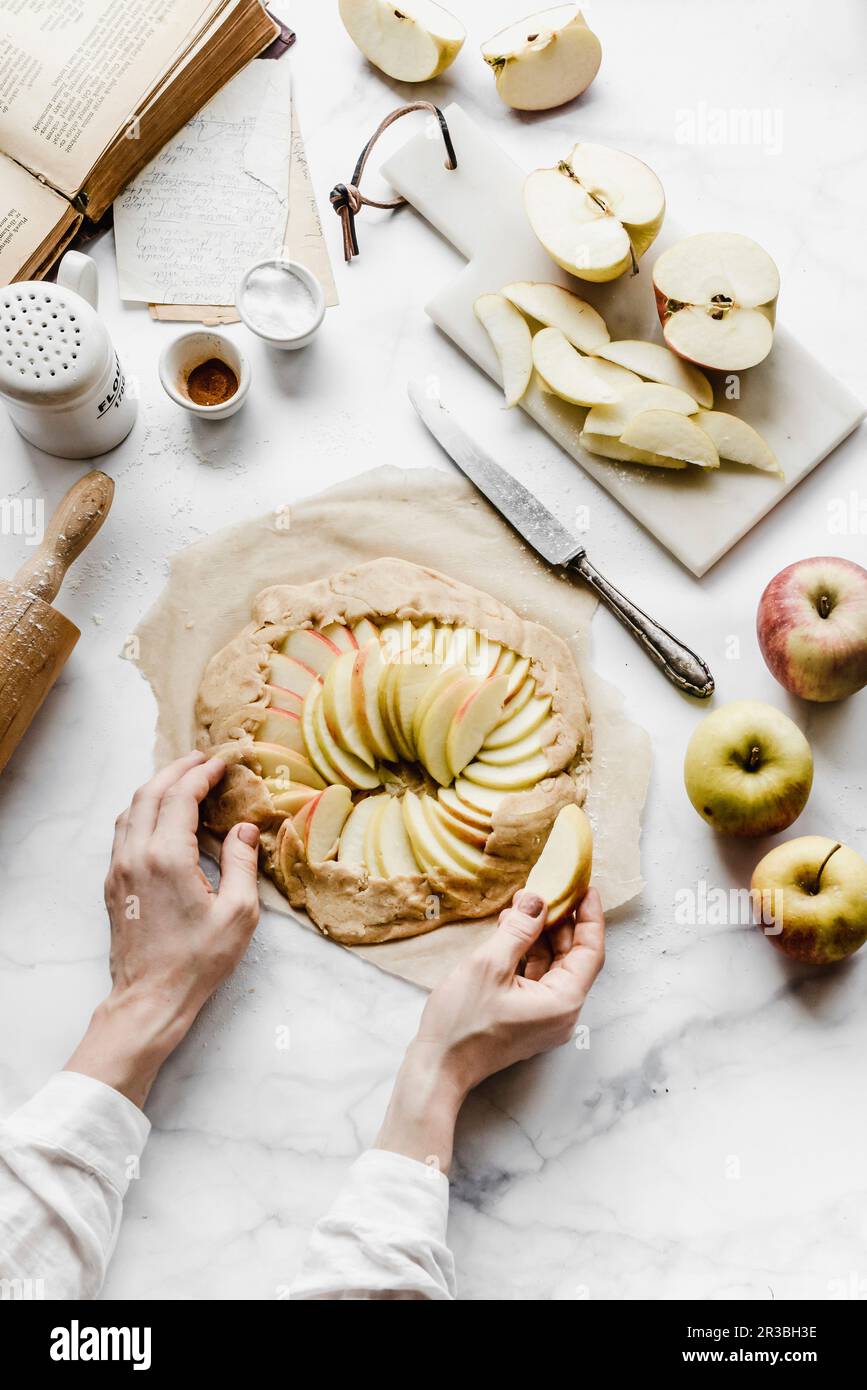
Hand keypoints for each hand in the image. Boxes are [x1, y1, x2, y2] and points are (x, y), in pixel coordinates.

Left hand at [66, 751, 260, 1107]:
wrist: (149, 998)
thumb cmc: (198, 960)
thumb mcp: (238, 914)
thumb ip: (242, 863)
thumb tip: (244, 829)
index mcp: (167, 858)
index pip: (180, 796)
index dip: (202, 774)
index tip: (221, 764)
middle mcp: (136, 856)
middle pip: (150, 793)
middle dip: (177, 770)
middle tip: (202, 760)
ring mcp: (119, 868)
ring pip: (131, 809)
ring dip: (156, 787)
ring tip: (182, 780)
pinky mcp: (112, 883)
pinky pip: (123, 831)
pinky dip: (142, 810)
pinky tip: (160, 816)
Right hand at [376, 886, 604, 1170]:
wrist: (437, 1068)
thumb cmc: (461, 1022)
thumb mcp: (489, 964)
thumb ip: (519, 930)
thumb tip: (537, 901)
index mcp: (563, 1001)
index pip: (590, 952)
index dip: (590, 918)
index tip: (586, 889)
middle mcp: (561, 1013)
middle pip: (572, 959)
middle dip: (559, 922)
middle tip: (547, 890)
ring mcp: (543, 1019)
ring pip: (552, 968)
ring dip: (539, 937)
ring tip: (521, 907)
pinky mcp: (526, 1020)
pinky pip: (536, 980)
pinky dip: (526, 955)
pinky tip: (509, 933)